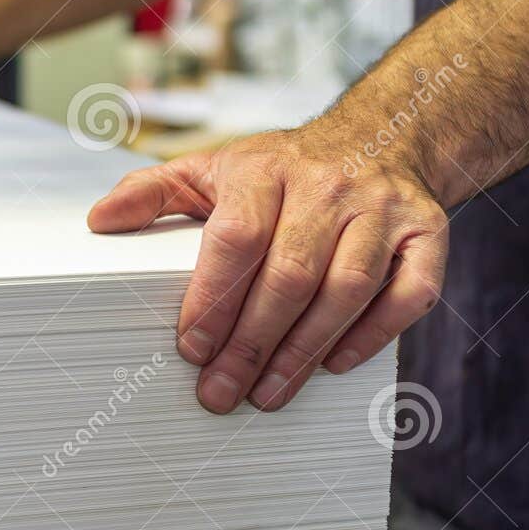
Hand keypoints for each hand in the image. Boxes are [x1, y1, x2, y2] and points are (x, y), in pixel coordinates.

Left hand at [88, 124, 448, 413]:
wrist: (382, 135)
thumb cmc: (284, 169)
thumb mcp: (213, 167)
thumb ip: (153, 192)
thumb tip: (99, 220)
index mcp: (266, 170)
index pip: (236, 239)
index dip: (213, 299)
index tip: (191, 348)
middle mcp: (329, 186)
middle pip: (290, 276)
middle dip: (251, 345)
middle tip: (221, 393)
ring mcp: (383, 210)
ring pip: (347, 290)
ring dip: (305, 352)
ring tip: (268, 395)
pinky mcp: (428, 233)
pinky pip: (408, 294)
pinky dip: (373, 335)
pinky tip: (335, 364)